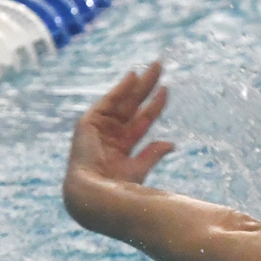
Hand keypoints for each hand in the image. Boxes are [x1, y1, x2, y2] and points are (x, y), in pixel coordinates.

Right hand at [66, 62, 174, 186]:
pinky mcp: (89, 123)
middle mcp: (111, 135)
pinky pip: (108, 102)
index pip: (142, 120)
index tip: (166, 90)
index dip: (154, 105)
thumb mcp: (139, 168)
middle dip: (147, 87)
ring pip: (123, 100)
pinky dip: (120, 89)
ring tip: (154, 67)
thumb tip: (171, 143)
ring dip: (138, 83)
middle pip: (133, 105)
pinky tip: (133, 76)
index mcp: (122, 147)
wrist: (95, 193)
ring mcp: (100, 128)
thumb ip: (152, 153)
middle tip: (160, 67)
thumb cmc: (117, 188)